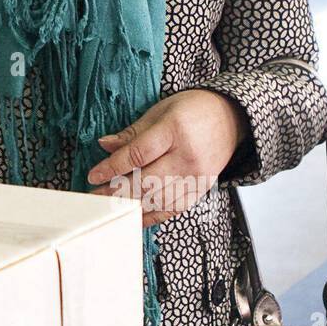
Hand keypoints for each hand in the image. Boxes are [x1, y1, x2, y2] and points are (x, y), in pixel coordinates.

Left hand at [84, 90, 249, 226]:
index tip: (93, 176)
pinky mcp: (201, 190)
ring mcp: (196, 177)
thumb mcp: (160, 111)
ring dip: (130, 206)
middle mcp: (187, 157)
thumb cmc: (193, 110)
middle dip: (115, 192)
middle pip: (146, 182)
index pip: (138, 154)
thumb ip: (132, 133)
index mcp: (175, 131)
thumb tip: (104, 145)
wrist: (233, 119)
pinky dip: (151, 215)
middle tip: (93, 197)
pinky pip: (172, 209)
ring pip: (158, 200)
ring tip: (108, 208)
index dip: (112, 167)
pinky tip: (133, 215)